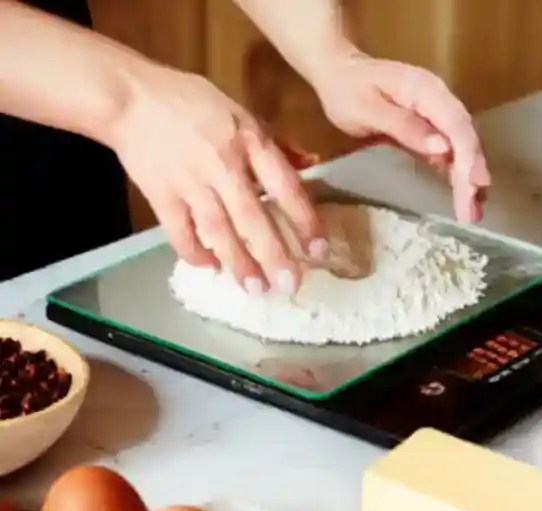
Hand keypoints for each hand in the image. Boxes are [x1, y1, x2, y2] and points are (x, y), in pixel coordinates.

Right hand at [105, 65, 320, 294]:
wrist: (129, 96)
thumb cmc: (190, 102)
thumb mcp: (241, 112)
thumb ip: (276, 143)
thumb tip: (311, 163)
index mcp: (249, 141)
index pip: (285, 186)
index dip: (305, 220)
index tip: (319, 250)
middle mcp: (223, 164)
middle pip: (253, 216)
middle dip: (273, 254)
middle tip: (289, 285)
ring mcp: (190, 182)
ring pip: (218, 230)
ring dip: (238, 262)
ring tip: (255, 290)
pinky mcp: (160, 193)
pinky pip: (179, 231)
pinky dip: (194, 252)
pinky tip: (210, 268)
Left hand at [307, 50, 489, 222]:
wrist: (338, 71)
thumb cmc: (347, 91)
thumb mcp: (367, 109)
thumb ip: (405, 126)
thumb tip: (443, 147)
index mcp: (427, 90)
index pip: (457, 127)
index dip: (468, 160)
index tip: (471, 191)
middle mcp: (441, 98)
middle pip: (466, 138)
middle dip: (472, 176)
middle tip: (472, 213)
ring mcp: (439, 110)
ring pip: (464, 145)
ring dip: (470, 178)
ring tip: (473, 211)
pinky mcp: (434, 122)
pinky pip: (453, 147)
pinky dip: (459, 171)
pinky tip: (463, 193)